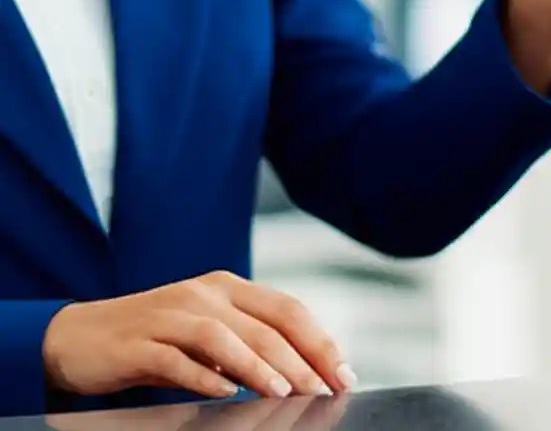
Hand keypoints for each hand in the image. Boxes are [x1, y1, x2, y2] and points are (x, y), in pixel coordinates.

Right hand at [42, 271, 354, 399]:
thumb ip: (251, 343)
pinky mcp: (138, 341)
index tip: (344, 375)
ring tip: (282, 392)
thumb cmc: (156, 339)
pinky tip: (222, 393)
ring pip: (223, 336)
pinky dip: (201, 375)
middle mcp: (204, 293)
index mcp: (229, 287)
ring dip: (256, 365)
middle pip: (263, 324)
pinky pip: (174, 358)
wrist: (78, 337)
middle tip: (322, 391)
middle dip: (299, 360)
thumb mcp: (210, 333)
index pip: (288, 309)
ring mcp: (169, 314)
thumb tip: (306, 373)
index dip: (320, 342)